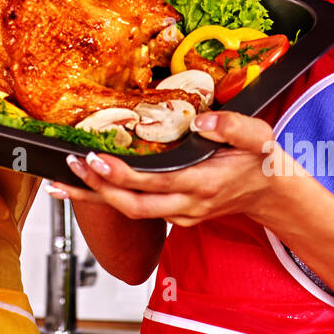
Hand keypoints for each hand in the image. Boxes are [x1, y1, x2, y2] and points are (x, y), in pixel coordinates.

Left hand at [54, 111, 301, 226]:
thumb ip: (232, 126)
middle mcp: (187, 203)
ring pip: (130, 212)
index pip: (154, 184)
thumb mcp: (258, 137)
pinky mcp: (173, 213)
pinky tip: (88, 184)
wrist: (270, 192)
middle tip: (70, 167)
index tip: (96, 158)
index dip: (122, 176)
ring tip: (62, 180)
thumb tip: (202, 120)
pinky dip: (109, 198)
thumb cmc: (261, 161)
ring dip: (95, 197)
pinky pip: (136, 209)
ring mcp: (179, 213)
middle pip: (132, 206)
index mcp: (203, 183)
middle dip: (96, 189)